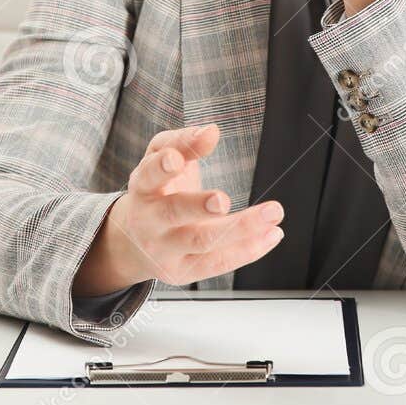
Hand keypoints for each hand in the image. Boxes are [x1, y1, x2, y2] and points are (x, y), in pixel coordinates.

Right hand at [71, 123, 284, 295]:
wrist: (132, 244)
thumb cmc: (155, 193)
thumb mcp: (159, 161)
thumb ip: (183, 142)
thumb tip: (210, 132)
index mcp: (143, 188)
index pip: (149, 175)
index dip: (162, 167)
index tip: (176, 159)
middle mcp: (149, 222)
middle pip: (174, 213)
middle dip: (199, 206)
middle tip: (222, 200)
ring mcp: (165, 250)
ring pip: (203, 241)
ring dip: (242, 228)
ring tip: (273, 212)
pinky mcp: (182, 272)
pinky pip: (218, 263)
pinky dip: (248, 249)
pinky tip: (271, 234)